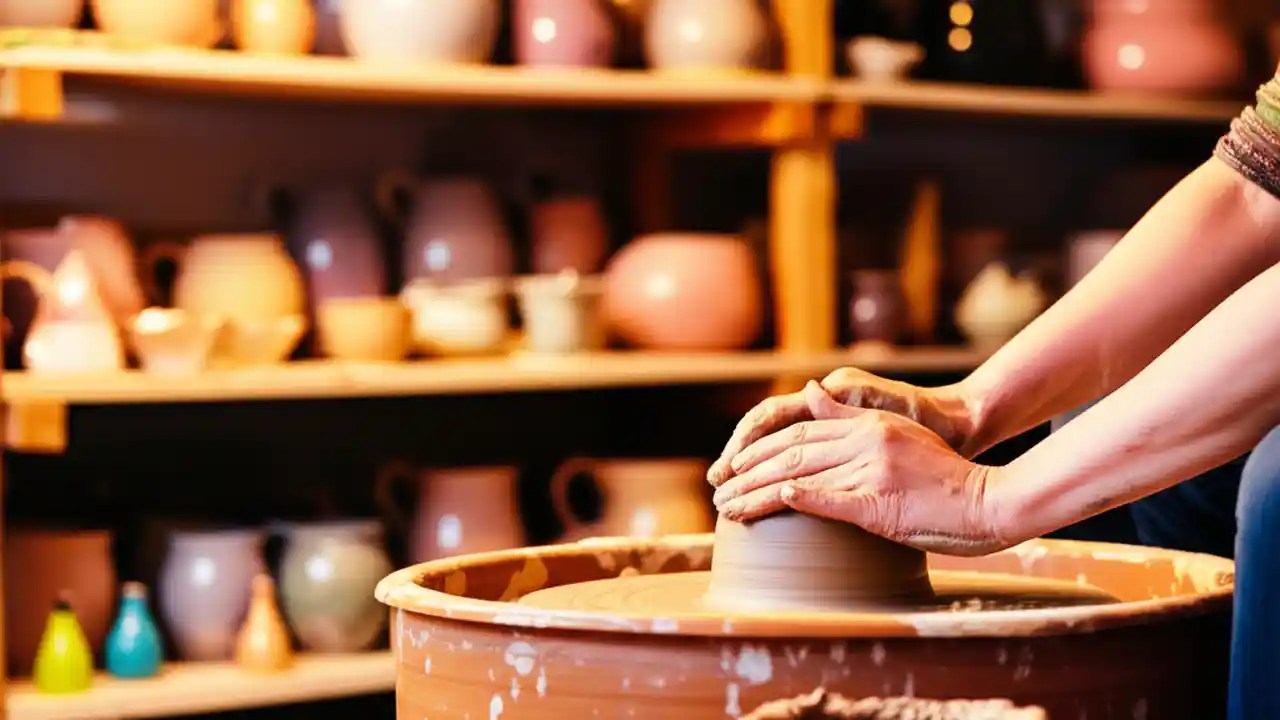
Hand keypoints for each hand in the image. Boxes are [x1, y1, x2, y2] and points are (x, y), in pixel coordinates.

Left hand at [712, 382, 1010, 556]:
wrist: (986, 500)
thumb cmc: (941, 474)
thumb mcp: (894, 433)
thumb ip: (848, 415)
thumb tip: (809, 392)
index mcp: (865, 425)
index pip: (797, 433)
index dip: (757, 448)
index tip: (730, 464)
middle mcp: (865, 441)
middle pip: (790, 453)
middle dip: (746, 472)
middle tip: (717, 489)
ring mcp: (873, 471)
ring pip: (800, 478)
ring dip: (757, 494)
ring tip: (728, 507)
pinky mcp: (881, 503)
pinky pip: (832, 499)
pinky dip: (800, 499)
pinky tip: (773, 503)